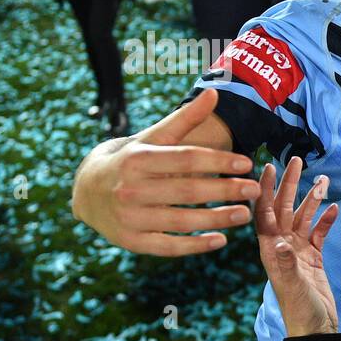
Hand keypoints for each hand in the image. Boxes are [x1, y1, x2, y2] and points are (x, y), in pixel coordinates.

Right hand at [71, 88, 260, 255]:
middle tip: (255, 190)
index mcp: (138, 159)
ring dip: (217, 219)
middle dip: (225, 191)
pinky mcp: (132, 241)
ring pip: (181, 221)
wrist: (86, 190)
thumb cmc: (131, 160)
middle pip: (187, 191)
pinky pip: (168, 246)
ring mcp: (130, 217)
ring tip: (245, 214)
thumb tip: (215, 94)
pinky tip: (221, 240)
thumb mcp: (153, 138)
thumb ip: (185, 119)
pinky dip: (195, 246)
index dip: (218, 161)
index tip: (246, 164)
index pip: (185, 158)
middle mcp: (131, 188)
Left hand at [254, 157, 339, 336]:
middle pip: (285, 209)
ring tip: (322, 178)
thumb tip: (282, 241)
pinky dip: (326, 220)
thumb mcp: (293, 287)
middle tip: (297, 161)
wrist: (316, 330)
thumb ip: (287, 264)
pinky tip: (335, 207)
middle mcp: (282, 246)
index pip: (264, 213)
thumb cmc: (300, 311)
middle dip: (290, 185)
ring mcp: (298, 251)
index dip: (265, 190)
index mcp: (270, 250)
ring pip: (304, 218)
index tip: (268, 166)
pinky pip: (319, 233)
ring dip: (312, 199)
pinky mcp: (314, 258)